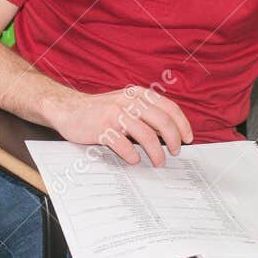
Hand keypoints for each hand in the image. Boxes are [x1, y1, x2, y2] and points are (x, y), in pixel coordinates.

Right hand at [45, 85, 192, 167]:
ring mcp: (115, 114)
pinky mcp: (101, 128)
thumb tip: (170, 134)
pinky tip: (134, 160)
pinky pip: (123, 145)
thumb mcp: (126, 103)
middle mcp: (129, 101)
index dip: (182, 125)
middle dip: (173, 141)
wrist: (68, 109)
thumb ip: (146, 113)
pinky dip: (132, 155)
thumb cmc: (101, 111)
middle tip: (176, 153)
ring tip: (158, 162)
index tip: (188, 139)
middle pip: (162, 122)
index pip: (169, 108)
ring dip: (156, 152)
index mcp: (138, 94)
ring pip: (146, 135)